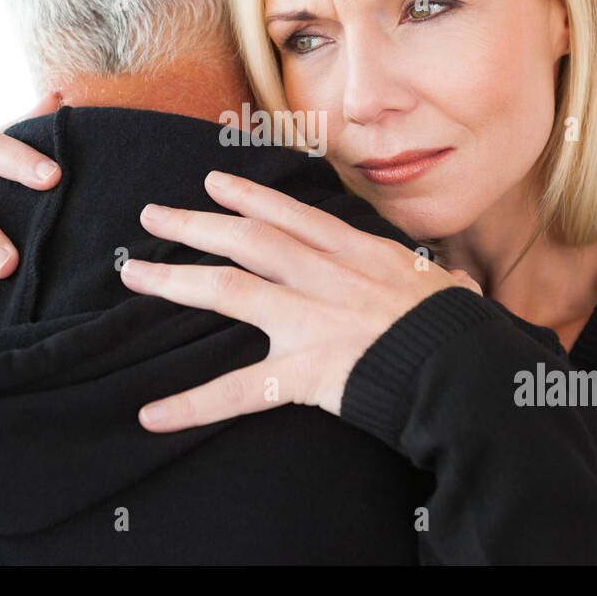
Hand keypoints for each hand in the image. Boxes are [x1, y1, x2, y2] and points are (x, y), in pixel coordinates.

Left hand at [121, 170, 482, 430]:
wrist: (462, 369)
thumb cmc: (458, 331)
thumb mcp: (444, 290)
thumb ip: (435, 281)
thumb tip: (461, 283)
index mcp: (357, 254)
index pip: (292, 216)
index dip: (248, 195)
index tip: (214, 181)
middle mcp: (325, 277)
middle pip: (246, 240)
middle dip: (195, 224)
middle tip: (152, 215)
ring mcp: (309, 321)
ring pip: (228, 291)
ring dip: (175, 281)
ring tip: (134, 275)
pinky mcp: (303, 372)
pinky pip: (238, 390)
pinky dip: (192, 404)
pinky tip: (152, 414)